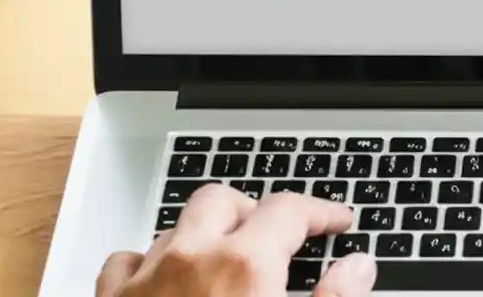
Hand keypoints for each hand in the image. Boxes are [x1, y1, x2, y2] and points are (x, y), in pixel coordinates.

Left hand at [96, 184, 375, 295]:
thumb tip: (357, 268)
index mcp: (244, 265)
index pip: (290, 208)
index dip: (321, 211)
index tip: (335, 223)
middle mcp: (189, 259)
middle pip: (224, 200)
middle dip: (255, 210)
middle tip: (280, 236)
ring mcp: (143, 281)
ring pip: (174, 229)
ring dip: (204, 236)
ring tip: (227, 264)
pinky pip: (125, 262)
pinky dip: (148, 262)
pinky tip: (165, 282)